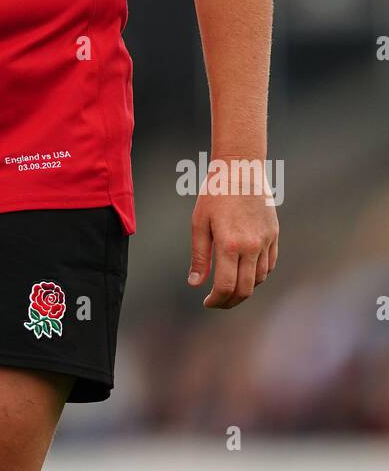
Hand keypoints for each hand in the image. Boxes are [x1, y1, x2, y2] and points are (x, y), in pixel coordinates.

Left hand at [188, 156, 278, 307]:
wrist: (241, 168)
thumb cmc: (214, 193)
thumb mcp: (199, 223)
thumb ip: (200, 256)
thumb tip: (196, 284)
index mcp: (229, 244)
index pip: (226, 286)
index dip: (216, 300)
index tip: (207, 302)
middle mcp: (251, 246)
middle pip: (245, 289)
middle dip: (230, 301)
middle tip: (217, 302)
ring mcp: (266, 241)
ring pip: (259, 279)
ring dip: (244, 289)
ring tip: (229, 287)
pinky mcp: (274, 234)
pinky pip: (269, 264)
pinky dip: (258, 275)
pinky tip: (245, 273)